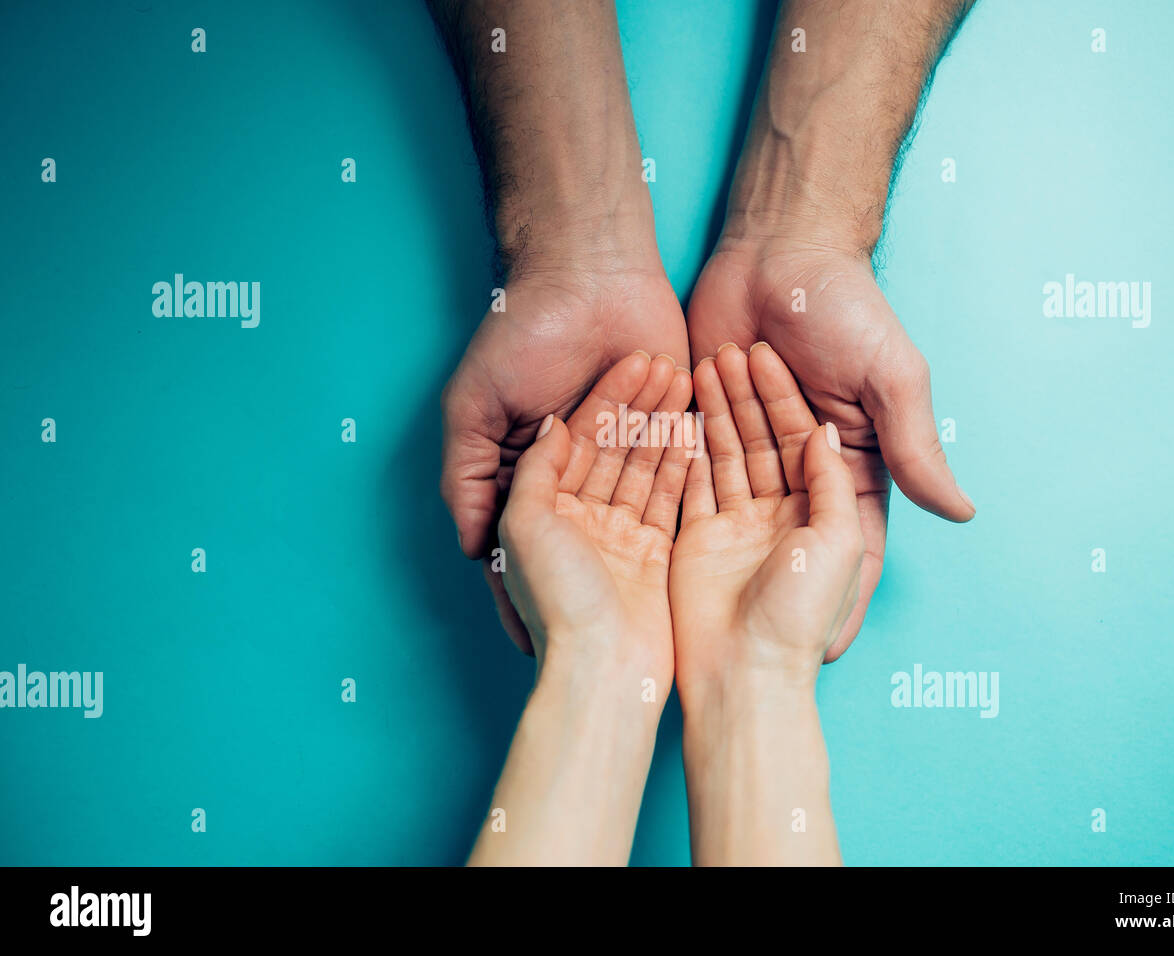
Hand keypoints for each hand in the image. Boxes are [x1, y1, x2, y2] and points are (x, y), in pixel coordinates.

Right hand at [442, 259, 689, 651]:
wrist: (587, 270)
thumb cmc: (522, 335)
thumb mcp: (473, 409)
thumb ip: (468, 477)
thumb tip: (470, 548)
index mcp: (525, 473)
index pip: (528, 548)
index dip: (536, 597)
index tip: (548, 648)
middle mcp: (576, 471)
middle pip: (590, 534)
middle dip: (605, 577)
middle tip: (621, 629)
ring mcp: (622, 452)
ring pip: (635, 500)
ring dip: (643, 530)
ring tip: (653, 563)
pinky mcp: (664, 427)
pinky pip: (674, 469)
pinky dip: (679, 488)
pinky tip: (688, 527)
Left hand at [496, 352, 692, 686]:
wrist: (604, 669)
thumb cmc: (559, 600)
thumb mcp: (527, 524)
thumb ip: (536, 469)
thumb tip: (554, 425)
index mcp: (544, 510)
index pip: (579, 439)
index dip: (607, 397)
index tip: (636, 360)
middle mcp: (580, 519)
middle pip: (614, 448)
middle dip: (642, 406)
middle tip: (672, 364)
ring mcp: (619, 536)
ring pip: (643, 467)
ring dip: (665, 426)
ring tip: (691, 384)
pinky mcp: (653, 554)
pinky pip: (668, 498)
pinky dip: (682, 463)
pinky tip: (699, 428)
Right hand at [669, 342, 864, 693]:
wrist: (743, 677)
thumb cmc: (801, 613)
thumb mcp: (837, 537)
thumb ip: (834, 480)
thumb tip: (824, 432)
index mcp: (826, 513)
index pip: (807, 439)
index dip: (788, 394)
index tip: (770, 349)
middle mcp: (784, 516)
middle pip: (765, 440)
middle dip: (746, 395)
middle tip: (725, 347)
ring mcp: (740, 528)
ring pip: (730, 454)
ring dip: (717, 411)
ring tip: (699, 363)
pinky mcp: (700, 542)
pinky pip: (694, 484)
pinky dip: (687, 447)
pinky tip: (677, 408)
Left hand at [688, 239, 972, 659]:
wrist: (775, 248)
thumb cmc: (846, 308)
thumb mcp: (890, 378)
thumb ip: (916, 446)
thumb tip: (964, 514)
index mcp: (851, 460)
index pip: (850, 545)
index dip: (842, 599)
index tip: (823, 655)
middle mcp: (799, 462)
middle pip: (787, 540)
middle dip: (771, 593)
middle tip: (749, 655)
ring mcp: (748, 446)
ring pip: (735, 509)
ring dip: (723, 549)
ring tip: (699, 610)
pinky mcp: (704, 422)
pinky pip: (694, 471)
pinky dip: (685, 502)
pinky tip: (668, 553)